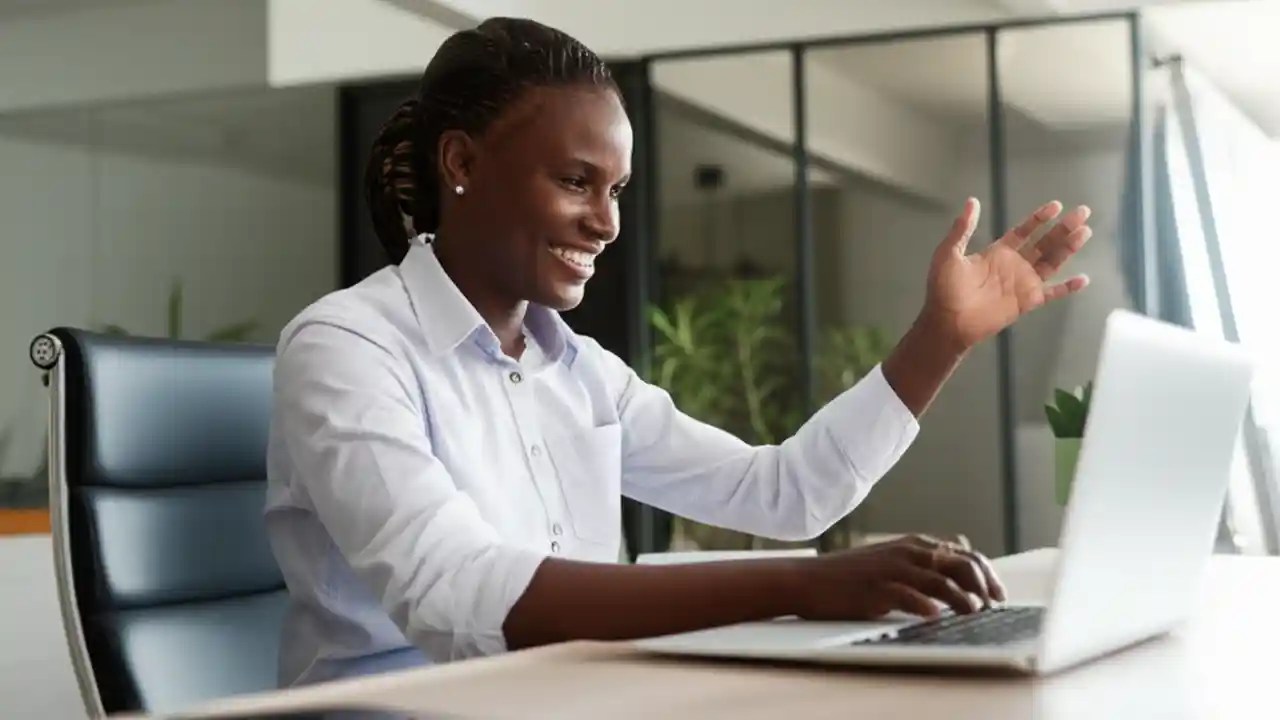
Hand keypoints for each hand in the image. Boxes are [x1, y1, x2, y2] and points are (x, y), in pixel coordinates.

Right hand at [794, 535, 1006, 620]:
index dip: (987, 575)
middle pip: (960, 565)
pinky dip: (925, 606)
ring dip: (963, 599)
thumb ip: (923, 561)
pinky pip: (908, 596)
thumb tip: (958, 562)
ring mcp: (892, 570)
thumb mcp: (891, 559)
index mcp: (915, 545)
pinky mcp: (876, 589)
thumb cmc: (850, 575)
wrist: (808, 580)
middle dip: (983, 586)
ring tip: (974, 613)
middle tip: (993, 607)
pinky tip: (936, 617)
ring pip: (940, 582)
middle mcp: (908, 553)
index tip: (998, 595)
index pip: (965, 555)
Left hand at [922, 198, 1092, 350]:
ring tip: (1085, 231)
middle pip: (1045, 243)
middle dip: (1063, 228)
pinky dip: (1067, 288)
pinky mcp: (1027, 301)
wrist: (947, 321)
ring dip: (1069, 248)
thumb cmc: (944, 288)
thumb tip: (972, 200)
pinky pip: (1052, 293)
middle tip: (1083, 212)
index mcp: (998, 252)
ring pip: (1052, 261)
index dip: (1039, 219)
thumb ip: (962, 228)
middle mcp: (1014, 265)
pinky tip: (1084, 279)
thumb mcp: (949, 253)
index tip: (1056, 206)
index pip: (1024, 231)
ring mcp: (1023, 283)